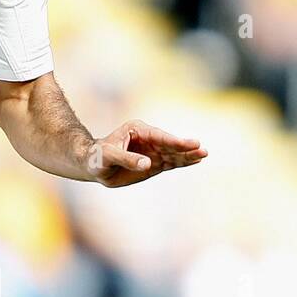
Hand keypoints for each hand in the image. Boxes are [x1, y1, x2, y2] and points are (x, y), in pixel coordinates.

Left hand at [88, 120, 206, 187]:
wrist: (92, 165)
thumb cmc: (97, 157)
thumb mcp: (108, 157)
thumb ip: (127, 159)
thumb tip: (147, 164)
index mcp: (137, 130)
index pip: (158, 136)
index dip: (173, 141)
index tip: (187, 144)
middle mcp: (148, 139)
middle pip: (169, 144)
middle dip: (185, 147)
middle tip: (201, 149)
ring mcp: (153, 151)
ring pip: (173, 153)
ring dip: (188, 155)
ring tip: (204, 154)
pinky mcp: (154, 163)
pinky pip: (171, 162)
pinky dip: (183, 162)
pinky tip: (196, 161)